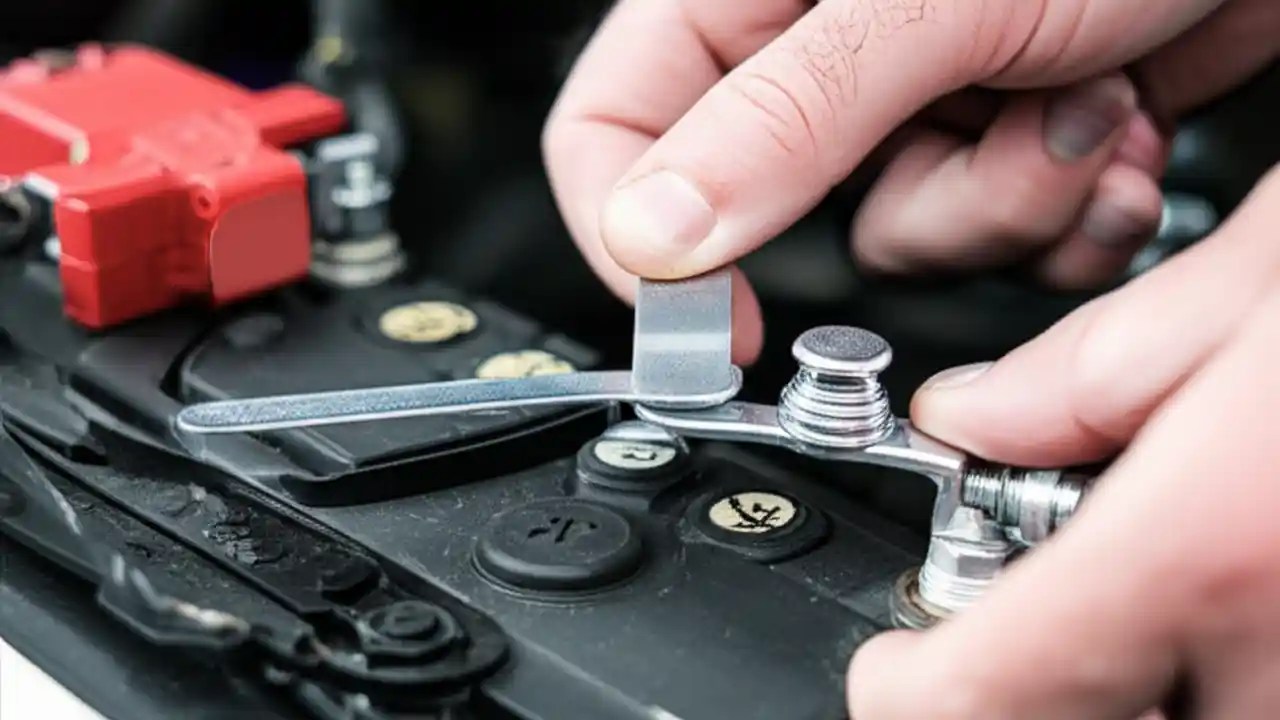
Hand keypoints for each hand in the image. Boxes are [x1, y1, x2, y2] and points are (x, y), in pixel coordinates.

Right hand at [543, 0, 1278, 362]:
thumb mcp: (930, 3)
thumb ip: (781, 123)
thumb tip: (651, 233)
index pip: (610, 129)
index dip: (640, 242)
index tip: (715, 327)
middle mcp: (821, 50)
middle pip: (782, 213)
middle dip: (922, 204)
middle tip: (997, 128)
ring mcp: (914, 97)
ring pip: (906, 238)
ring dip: (1015, 197)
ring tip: (1088, 97)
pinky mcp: (1001, 132)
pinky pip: (995, 241)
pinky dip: (1069, 213)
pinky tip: (1123, 127)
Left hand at [848, 166, 1279, 718]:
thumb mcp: (1270, 282)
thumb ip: (1098, 368)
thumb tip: (976, 415)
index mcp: (1210, 550)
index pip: (974, 703)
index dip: (908, 691)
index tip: (897, 668)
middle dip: (1031, 681)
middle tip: (1045, 606)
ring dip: (1126, 685)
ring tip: (1151, 596)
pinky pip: (1244, 708)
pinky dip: (1211, 676)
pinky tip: (1226, 603)